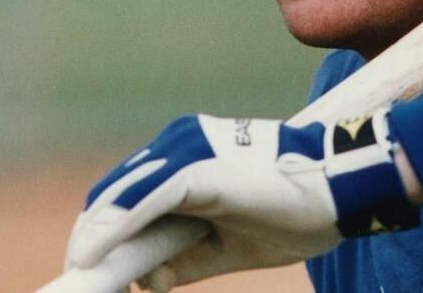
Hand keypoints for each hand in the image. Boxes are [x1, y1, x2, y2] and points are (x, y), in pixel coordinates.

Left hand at [65, 109, 418, 288]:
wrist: (340, 192)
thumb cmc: (294, 213)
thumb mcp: (230, 245)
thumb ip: (188, 258)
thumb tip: (148, 280)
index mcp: (189, 156)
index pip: (128, 191)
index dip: (104, 231)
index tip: (92, 268)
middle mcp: (181, 144)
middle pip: (114, 193)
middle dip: (91, 239)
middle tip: (85, 280)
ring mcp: (187, 154)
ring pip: (121, 198)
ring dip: (95, 241)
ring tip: (82, 276)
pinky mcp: (197, 172)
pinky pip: (143, 205)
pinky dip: (114, 234)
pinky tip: (92, 261)